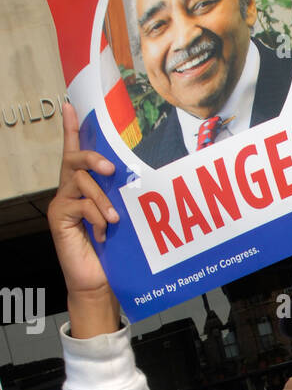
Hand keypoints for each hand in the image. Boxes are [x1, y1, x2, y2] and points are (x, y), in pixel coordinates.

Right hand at [47, 103, 121, 336]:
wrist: (99, 284)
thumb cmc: (113, 253)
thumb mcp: (121, 219)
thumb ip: (120, 198)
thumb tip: (135, 179)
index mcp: (83, 188)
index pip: (75, 152)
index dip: (72, 129)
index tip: (71, 105)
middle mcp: (69, 191)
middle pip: (74, 159)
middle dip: (93, 157)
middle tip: (112, 169)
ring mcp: (62, 204)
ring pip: (80, 181)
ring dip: (101, 198)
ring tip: (114, 219)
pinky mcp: (58, 218)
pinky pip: (79, 205)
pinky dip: (96, 217)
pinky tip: (103, 233)